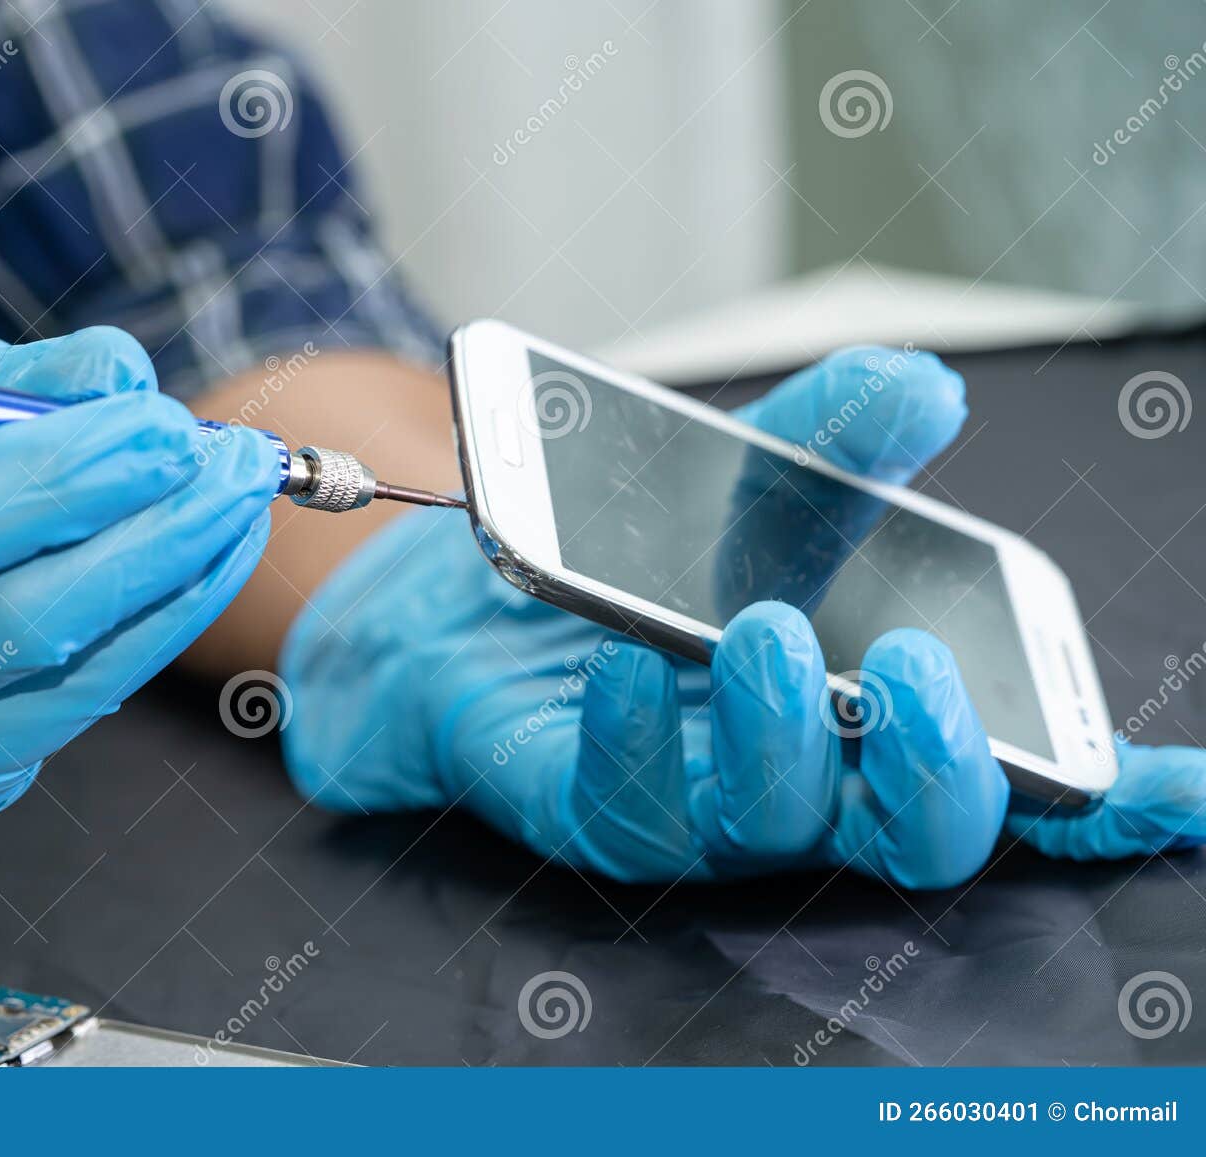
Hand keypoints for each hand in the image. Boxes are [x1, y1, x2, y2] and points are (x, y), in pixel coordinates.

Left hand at [280, 347, 1205, 887]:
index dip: (1099, 795)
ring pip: (775, 830)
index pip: (1002, 769)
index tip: (1176, 791)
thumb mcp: (741, 476)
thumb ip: (832, 442)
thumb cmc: (625, 545)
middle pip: (910, 835)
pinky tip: (624, 670)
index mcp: (864, 706)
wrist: (455, 587)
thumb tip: (923, 392)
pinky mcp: (589, 806)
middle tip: (921, 674)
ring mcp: (695, 800)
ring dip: (785, 737)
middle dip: (939, 773)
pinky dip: (639, 739)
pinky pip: (627, 807)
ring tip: (764, 634)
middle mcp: (799, 771)